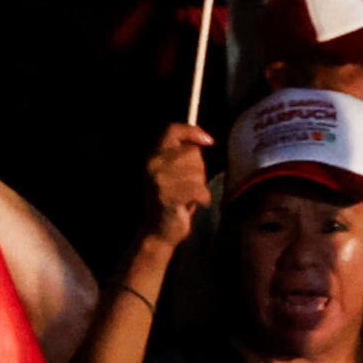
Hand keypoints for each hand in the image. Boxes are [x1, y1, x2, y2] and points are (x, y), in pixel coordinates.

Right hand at [141, 120, 211, 246]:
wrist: (158, 231)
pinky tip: (193, 205)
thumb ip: (183, 155)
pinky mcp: (168, 197)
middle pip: (192, 153)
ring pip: (197, 172)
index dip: (193, 131)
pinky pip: (198, 189)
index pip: (172, 130)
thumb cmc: (172, 200)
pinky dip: (202, 198)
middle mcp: (153, 165)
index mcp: (153, 156)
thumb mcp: (173, 172)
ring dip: (200, 186)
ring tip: (188, 196)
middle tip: (190, 186)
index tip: (209, 141)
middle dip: (199, 170)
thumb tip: (206, 139)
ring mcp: (159, 181)